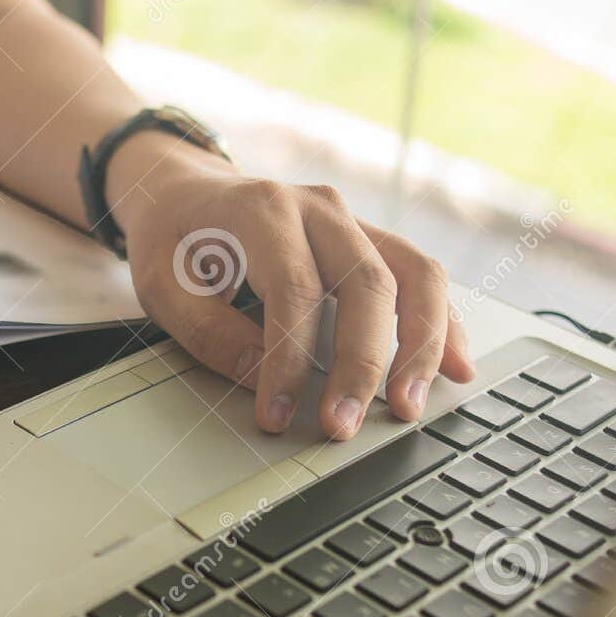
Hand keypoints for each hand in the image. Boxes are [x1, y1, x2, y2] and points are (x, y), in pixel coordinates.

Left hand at [117, 160, 473, 439]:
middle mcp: (319, 208)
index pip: (293, 288)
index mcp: (261, 208)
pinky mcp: (372, 243)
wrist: (186, 190)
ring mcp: (354, 222)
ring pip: (414, 274)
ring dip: (421, 345)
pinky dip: (445, 325)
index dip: (289, 359)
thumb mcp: (159, 282)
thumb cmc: (174, 238)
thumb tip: (260, 374)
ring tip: (410, 407)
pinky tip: (456, 369)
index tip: (277, 414)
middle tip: (344, 425)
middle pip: (366, 282)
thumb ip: (205, 329)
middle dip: (362, 364)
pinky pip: (423, 278)